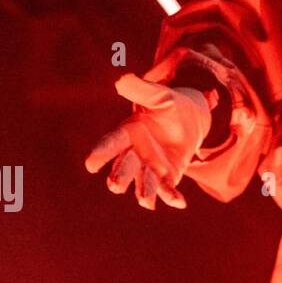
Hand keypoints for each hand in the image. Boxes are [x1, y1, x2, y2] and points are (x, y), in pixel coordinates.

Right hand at [84, 75, 216, 210]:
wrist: (191, 120)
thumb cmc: (170, 106)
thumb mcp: (160, 96)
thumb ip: (142, 90)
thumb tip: (122, 80)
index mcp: (128, 133)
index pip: (112, 143)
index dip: (102, 153)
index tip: (90, 164)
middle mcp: (135, 154)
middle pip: (124, 167)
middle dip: (120, 176)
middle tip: (115, 185)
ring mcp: (150, 168)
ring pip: (143, 183)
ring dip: (143, 192)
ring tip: (145, 201)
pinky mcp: (167, 177)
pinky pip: (167, 189)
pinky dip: (171, 196)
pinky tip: (180, 202)